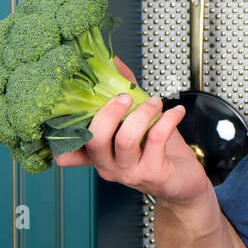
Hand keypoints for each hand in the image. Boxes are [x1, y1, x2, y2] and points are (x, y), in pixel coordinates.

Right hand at [53, 55, 211, 205]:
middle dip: (109, 111)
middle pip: (94, 139)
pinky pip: (156, 139)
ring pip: (125, 139)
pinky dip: (168, 119)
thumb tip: (113, 63)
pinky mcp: (153, 173)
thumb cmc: (159, 153)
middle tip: (126, 97)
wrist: (184, 184)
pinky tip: (175, 113)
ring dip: (142, 112)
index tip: (74, 103)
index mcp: (99, 155)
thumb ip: (123, 94)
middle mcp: (109, 167)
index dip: (63, 133)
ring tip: (155, 102)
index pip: (67, 152)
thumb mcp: (137, 123)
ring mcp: (130, 172)